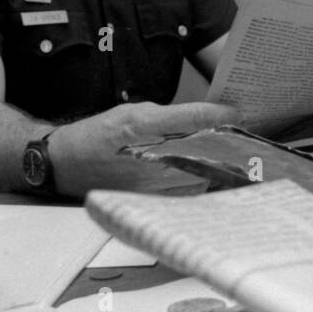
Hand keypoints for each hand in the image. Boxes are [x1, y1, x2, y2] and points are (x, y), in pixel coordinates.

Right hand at [50, 101, 238, 196]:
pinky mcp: (153, 199)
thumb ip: (172, 116)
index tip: (236, 112)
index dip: (219, 115)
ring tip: (234, 154)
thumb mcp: (135, 112)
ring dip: (219, 162)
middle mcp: (148, 156)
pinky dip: (203, 180)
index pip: (192, 119)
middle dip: (226, 142)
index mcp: (143, 127)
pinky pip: (188, 190)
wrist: (69, 165)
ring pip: (200, 172)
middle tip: (243, 136)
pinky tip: (212, 172)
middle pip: (203, 149)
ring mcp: (152, 182)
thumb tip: (208, 117)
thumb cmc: (100, 135)